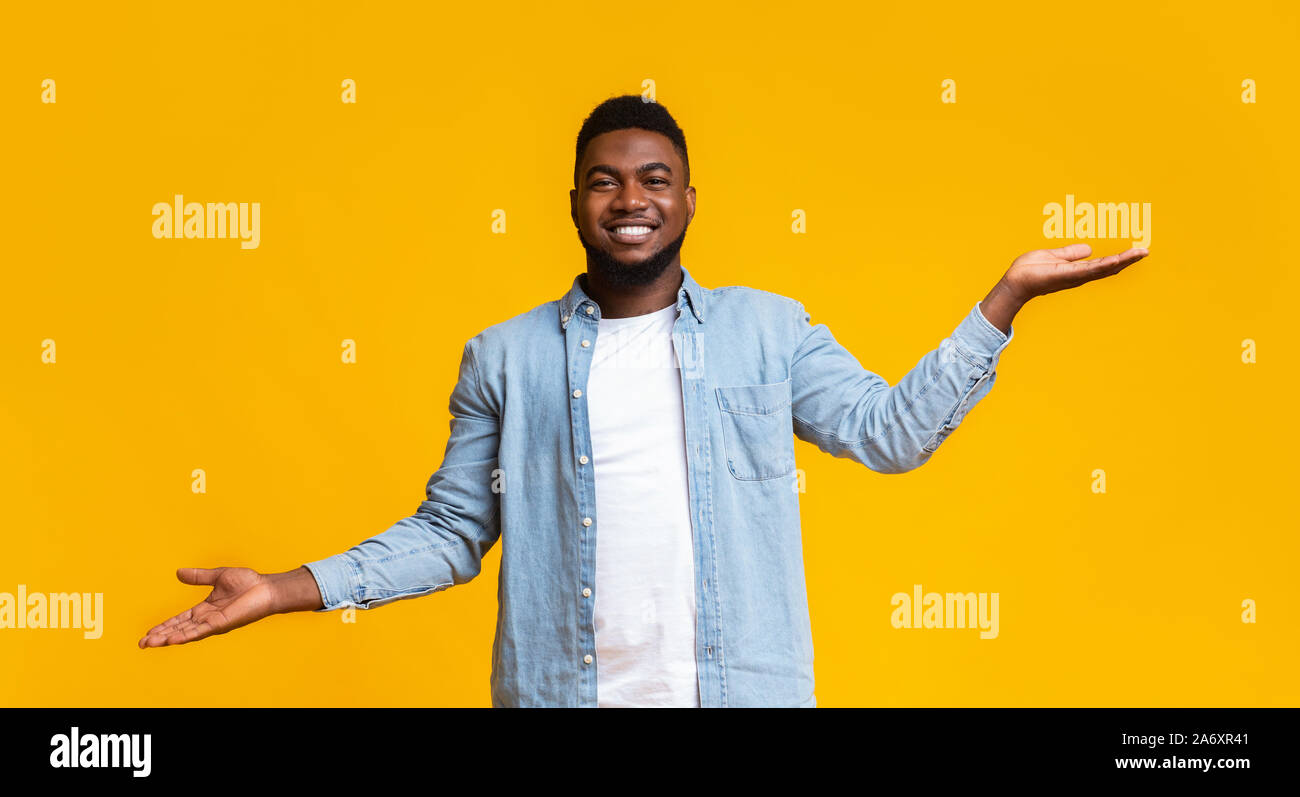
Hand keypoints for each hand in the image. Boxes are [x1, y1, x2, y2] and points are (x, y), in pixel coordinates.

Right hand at [138, 566, 277, 647]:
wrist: (266, 587)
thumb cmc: (248, 582)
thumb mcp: (218, 576)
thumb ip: (199, 576)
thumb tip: (178, 572)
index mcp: (205, 609)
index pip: (180, 620)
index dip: (164, 626)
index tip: (148, 633)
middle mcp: (207, 619)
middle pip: (178, 629)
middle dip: (160, 636)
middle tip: (142, 643)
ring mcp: (213, 623)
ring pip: (186, 633)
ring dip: (167, 638)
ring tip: (150, 644)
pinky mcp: (221, 624)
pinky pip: (200, 631)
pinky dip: (185, 635)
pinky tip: (172, 640)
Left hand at [1002, 243, 1148, 302]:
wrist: (1015, 281)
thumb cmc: (1030, 269)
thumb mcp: (1054, 255)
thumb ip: (1071, 253)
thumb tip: (1088, 248)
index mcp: (1077, 270)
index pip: (1103, 263)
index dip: (1120, 258)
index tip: (1136, 250)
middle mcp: (1079, 275)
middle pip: (1108, 267)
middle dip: (1127, 260)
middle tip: (1146, 251)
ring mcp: (1074, 276)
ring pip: (1103, 268)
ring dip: (1122, 261)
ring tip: (1139, 253)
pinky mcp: (1066, 276)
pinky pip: (1088, 270)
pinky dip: (1103, 265)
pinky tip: (1116, 260)